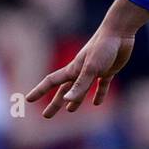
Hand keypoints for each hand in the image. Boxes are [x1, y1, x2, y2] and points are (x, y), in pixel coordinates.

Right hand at [25, 0, 145, 117]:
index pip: (51, 82)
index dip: (39, 91)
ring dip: (75, 100)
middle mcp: (81, 71)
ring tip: (70, 110)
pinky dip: (98, 94)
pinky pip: (102, 86)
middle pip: (64, 91)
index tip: (28, 100)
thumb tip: (66, 101)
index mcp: (73, 69)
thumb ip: (80, 85)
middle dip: (55, 103)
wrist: (119, 32)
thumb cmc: (103, 48)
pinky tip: (96, 103)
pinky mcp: (109, 71)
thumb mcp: (91, 69)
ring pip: (81, 90)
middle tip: (46, 115)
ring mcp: (95, 71)